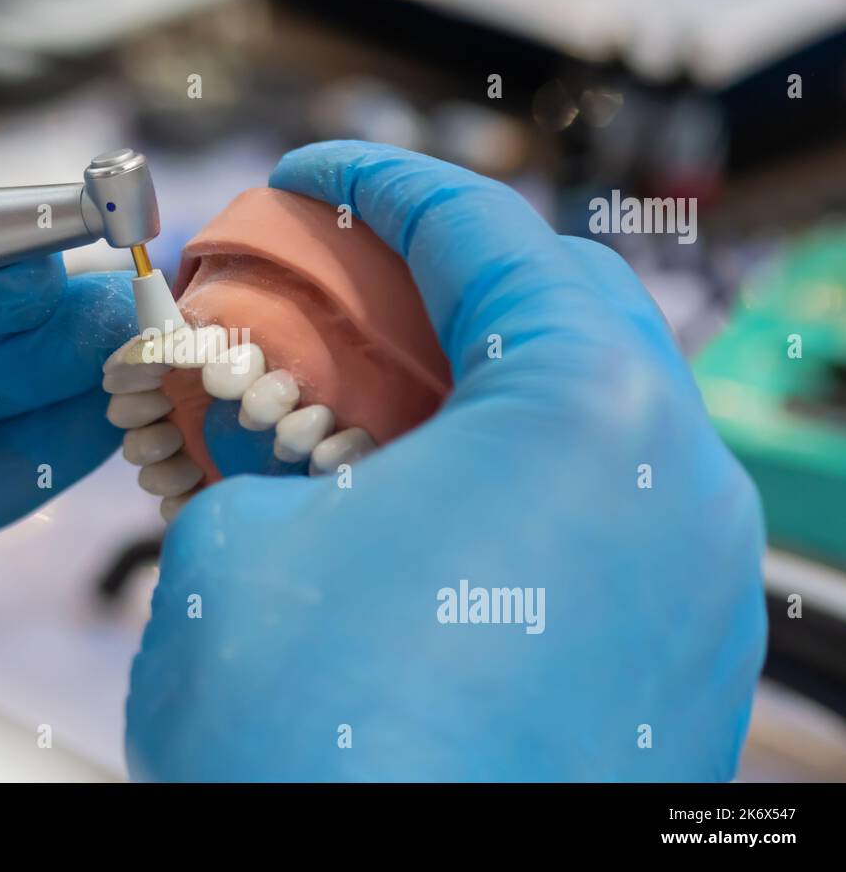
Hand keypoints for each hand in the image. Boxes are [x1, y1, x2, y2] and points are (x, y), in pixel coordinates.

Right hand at [126, 142, 765, 780]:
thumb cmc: (317, 745)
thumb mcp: (232, 548)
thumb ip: (262, 459)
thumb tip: (269, 451)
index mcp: (585, 410)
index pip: (481, 231)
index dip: (377, 185)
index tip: (313, 177)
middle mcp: (673, 485)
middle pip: (560, 311)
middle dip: (437, 284)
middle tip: (338, 294)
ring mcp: (690, 585)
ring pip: (585, 422)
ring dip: (469, 394)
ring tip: (361, 412)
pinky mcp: (669, 667)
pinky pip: (596, 521)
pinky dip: (507, 486)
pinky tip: (411, 518)